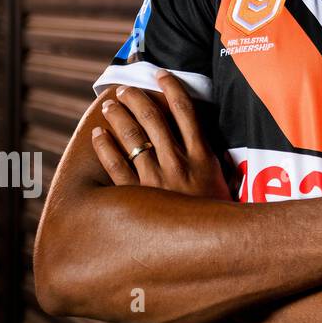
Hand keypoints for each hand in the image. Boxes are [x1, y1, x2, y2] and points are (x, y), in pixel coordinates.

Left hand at [91, 69, 231, 200]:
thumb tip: (206, 138)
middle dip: (137, 99)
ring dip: (119, 118)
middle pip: (154, 119)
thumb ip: (213, 158)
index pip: (185, 110)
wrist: (211, 248)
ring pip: (133, 138)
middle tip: (125, 89)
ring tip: (111, 106)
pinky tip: (98, 135)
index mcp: (202, 155)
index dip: (172, 88)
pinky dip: (105, 148)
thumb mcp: (223, 181)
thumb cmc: (218, 214)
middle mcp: (178, 162)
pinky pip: (116, 167)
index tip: (160, 74)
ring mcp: (156, 180)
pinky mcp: (137, 197)